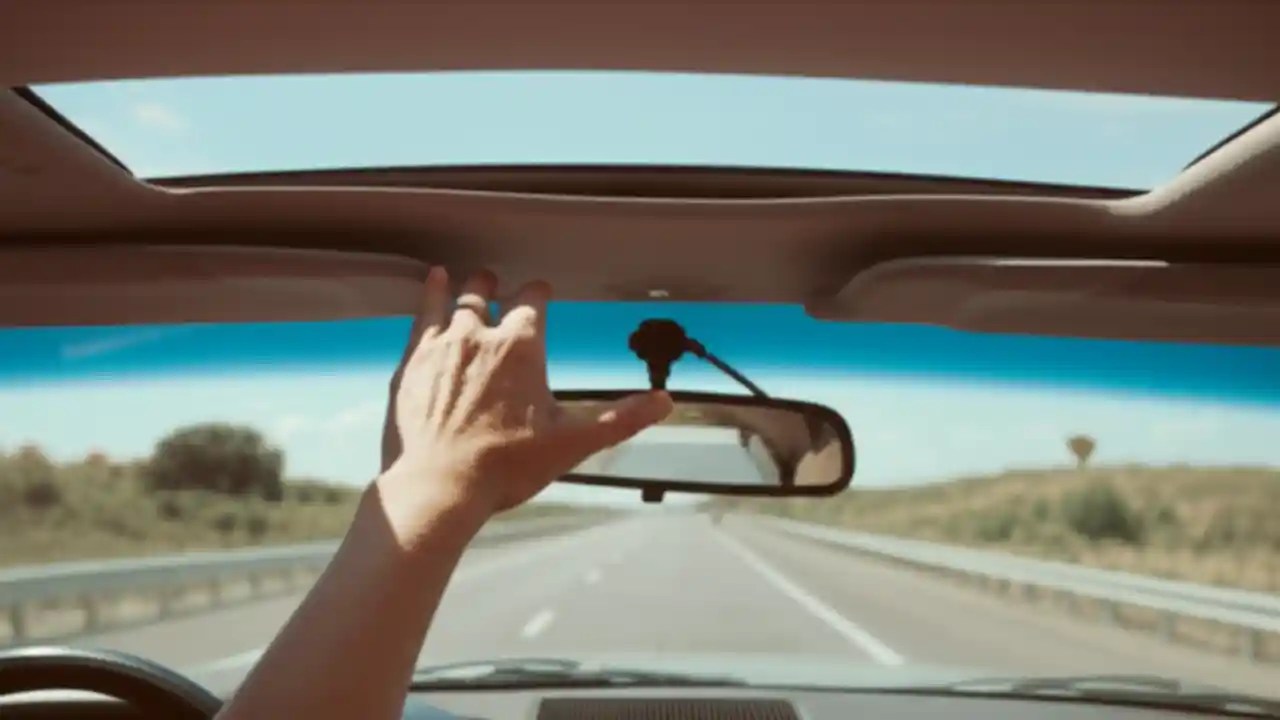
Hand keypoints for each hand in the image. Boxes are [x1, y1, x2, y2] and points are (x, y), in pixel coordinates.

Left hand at [377, 267, 671, 533]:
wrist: (440, 485)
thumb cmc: (507, 466)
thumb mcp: (572, 442)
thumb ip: (620, 418)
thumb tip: (665, 402)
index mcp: (521, 347)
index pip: (534, 301)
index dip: (539, 293)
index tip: (541, 292)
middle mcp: (479, 335)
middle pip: (486, 293)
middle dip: (494, 285)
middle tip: (495, 281)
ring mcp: (440, 346)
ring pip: (451, 301)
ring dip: (459, 287)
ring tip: (455, 276)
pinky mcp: (411, 364)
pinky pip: (420, 317)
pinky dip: (427, 298)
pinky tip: (429, 290)